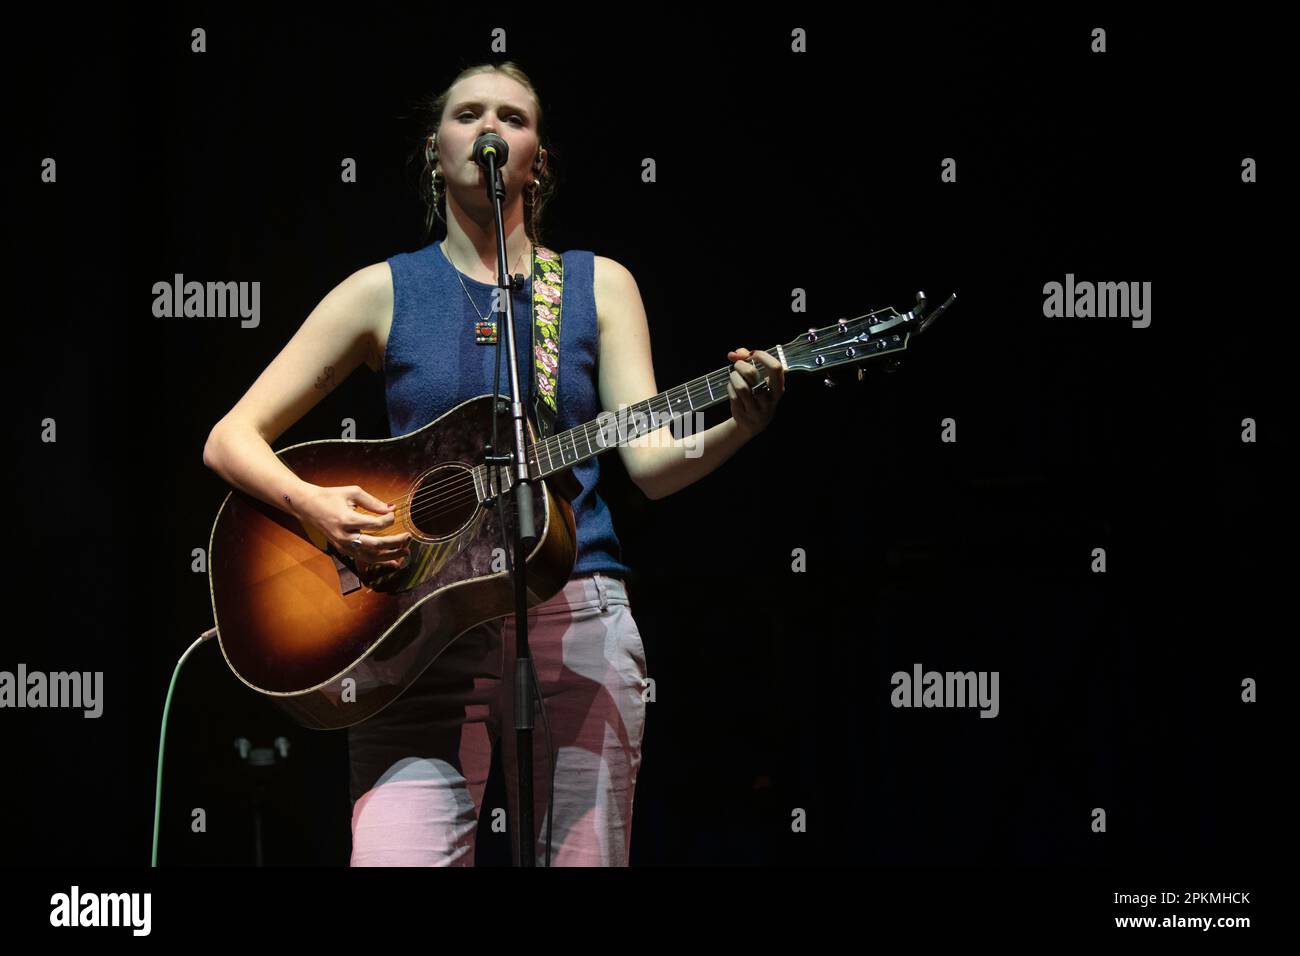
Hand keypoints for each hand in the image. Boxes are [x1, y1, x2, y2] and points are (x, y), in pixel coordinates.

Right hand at [293, 484, 410, 569]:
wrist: (308, 506)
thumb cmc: (331, 497)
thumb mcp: (352, 493)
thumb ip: (373, 502)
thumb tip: (392, 509)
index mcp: (346, 520)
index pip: (375, 525)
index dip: (388, 520)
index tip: (394, 514)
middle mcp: (344, 536)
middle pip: (375, 545)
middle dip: (395, 543)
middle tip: (408, 537)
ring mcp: (343, 545)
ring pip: (370, 556)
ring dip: (390, 556)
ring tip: (406, 552)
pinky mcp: (343, 549)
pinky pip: (364, 558)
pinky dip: (380, 562)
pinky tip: (394, 562)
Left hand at [726, 347, 784, 438]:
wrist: (751, 424)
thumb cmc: (757, 396)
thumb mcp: (760, 381)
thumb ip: (749, 361)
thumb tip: (735, 353)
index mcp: (778, 389)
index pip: (775, 368)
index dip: (762, 356)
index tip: (752, 354)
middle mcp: (769, 399)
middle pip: (752, 374)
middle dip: (741, 364)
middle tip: (737, 365)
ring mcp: (756, 409)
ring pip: (740, 386)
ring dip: (734, 376)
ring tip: (734, 376)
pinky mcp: (743, 414)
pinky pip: (733, 395)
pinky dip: (730, 387)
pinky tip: (732, 387)